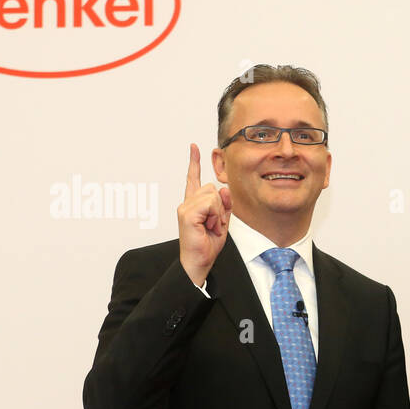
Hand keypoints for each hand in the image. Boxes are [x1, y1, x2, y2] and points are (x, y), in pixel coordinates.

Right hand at [178, 143, 230, 285]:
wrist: (199, 261)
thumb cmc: (208, 244)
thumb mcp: (222, 222)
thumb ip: (224, 204)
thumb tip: (223, 188)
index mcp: (194, 204)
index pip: (194, 179)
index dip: (194, 162)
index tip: (194, 147)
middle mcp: (187, 203)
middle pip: (212, 188)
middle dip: (220, 207)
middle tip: (214, 224)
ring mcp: (185, 207)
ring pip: (213, 195)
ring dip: (218, 213)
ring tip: (211, 227)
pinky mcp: (187, 214)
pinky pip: (210, 204)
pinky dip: (215, 216)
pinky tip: (208, 227)